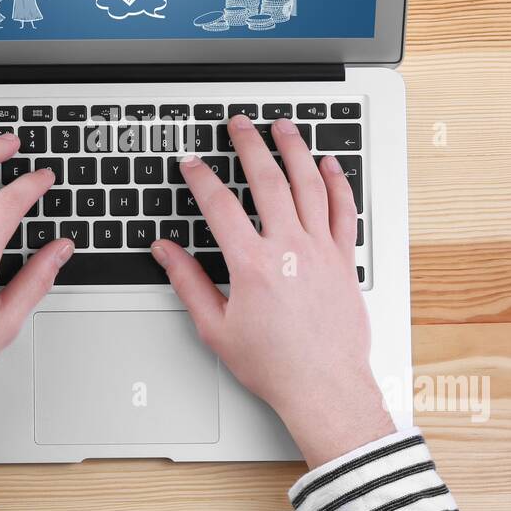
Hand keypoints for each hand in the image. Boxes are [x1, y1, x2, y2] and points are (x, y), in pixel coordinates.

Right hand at [151, 115, 393, 467]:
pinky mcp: (345, 260)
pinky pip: (344, 210)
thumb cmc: (274, 364)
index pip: (219, 205)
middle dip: (249, 145)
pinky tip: (329, 165)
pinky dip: (337, 183)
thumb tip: (166, 251)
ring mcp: (321, 251)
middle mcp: (289, 249)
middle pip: (267, 180)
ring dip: (295, 150)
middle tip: (239, 125)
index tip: (191, 163)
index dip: (200, 178)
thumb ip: (188, 282)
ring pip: (309, 185)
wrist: (324, 386)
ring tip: (284, 128)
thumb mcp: (215, 327)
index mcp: (252, 265)